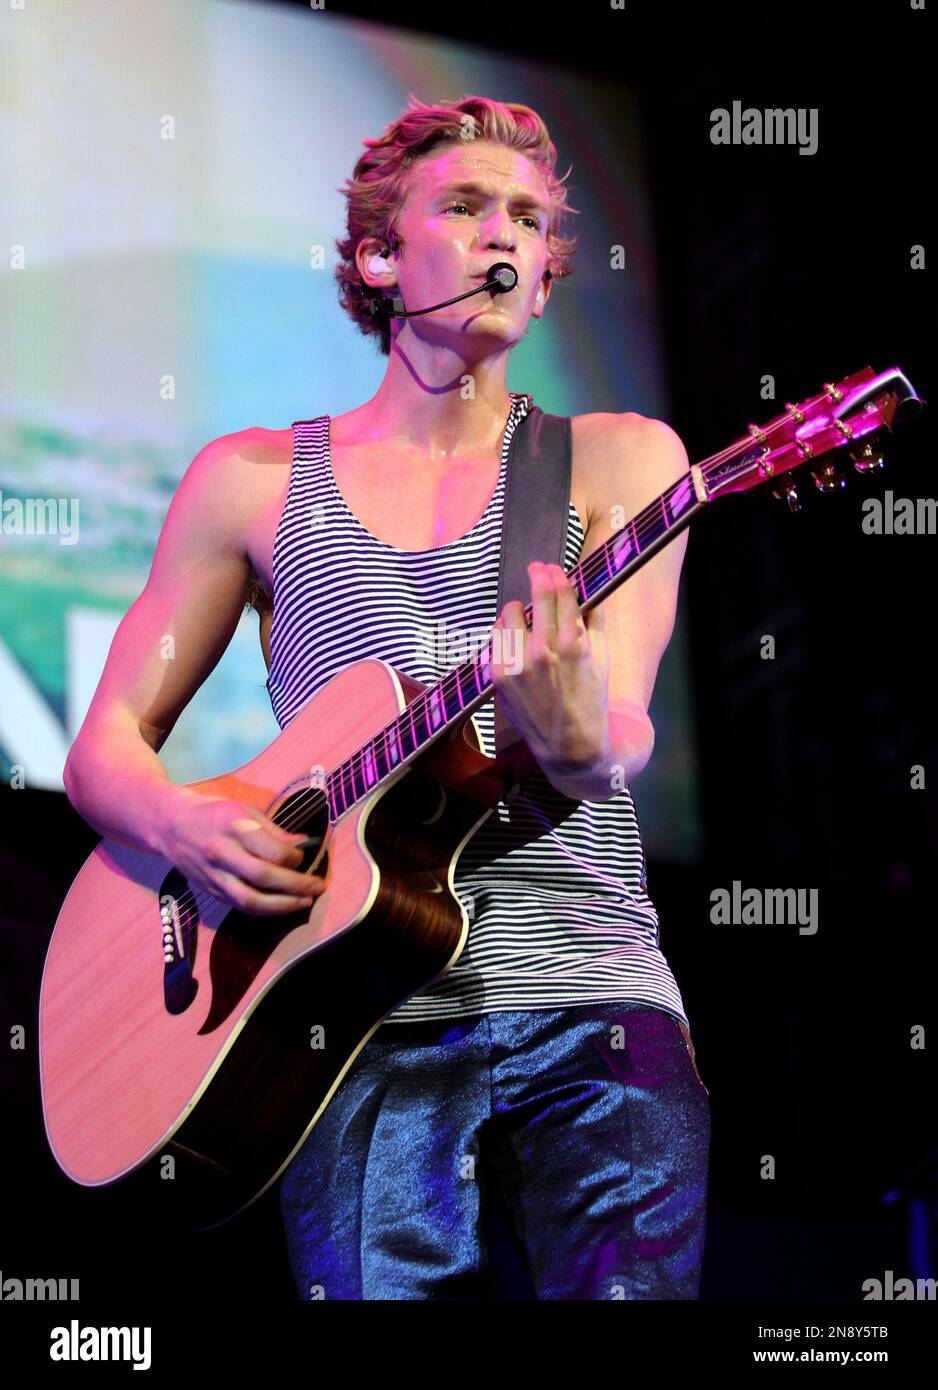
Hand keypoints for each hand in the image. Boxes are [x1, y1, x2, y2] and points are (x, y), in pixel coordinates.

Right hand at [157, 790, 324, 914]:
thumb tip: (304, 845)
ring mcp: (213, 875)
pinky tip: (281, 906)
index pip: (272, 851)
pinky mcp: (210, 890)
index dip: (296, 858)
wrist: (169, 825)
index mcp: (232, 826)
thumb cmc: (213, 813)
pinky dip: (264, 909)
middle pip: (264, 878)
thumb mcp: (244, 810)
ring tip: (304, 903)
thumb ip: (274, 830)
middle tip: (318, 887)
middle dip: (296, 886)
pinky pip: (239, 906)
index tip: (305, 856)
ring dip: (282, 906)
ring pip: (250, 900)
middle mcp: (221, 852)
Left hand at [489, 561, 610, 771]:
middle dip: (538, 576)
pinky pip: (496, 638)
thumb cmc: (590, 699)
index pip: (562, 594)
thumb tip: (586, 589)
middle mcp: (544, 651)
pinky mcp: (499, 676)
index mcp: (574, 644)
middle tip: (537, 568)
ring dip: (519, 608)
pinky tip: (513, 635)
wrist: (570, 745)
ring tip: (525, 612)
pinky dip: (504, 632)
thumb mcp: (602, 658)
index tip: (552, 567)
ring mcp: (518, 664)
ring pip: (511, 613)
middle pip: (538, 596)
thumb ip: (593, 620)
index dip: (557, 576)